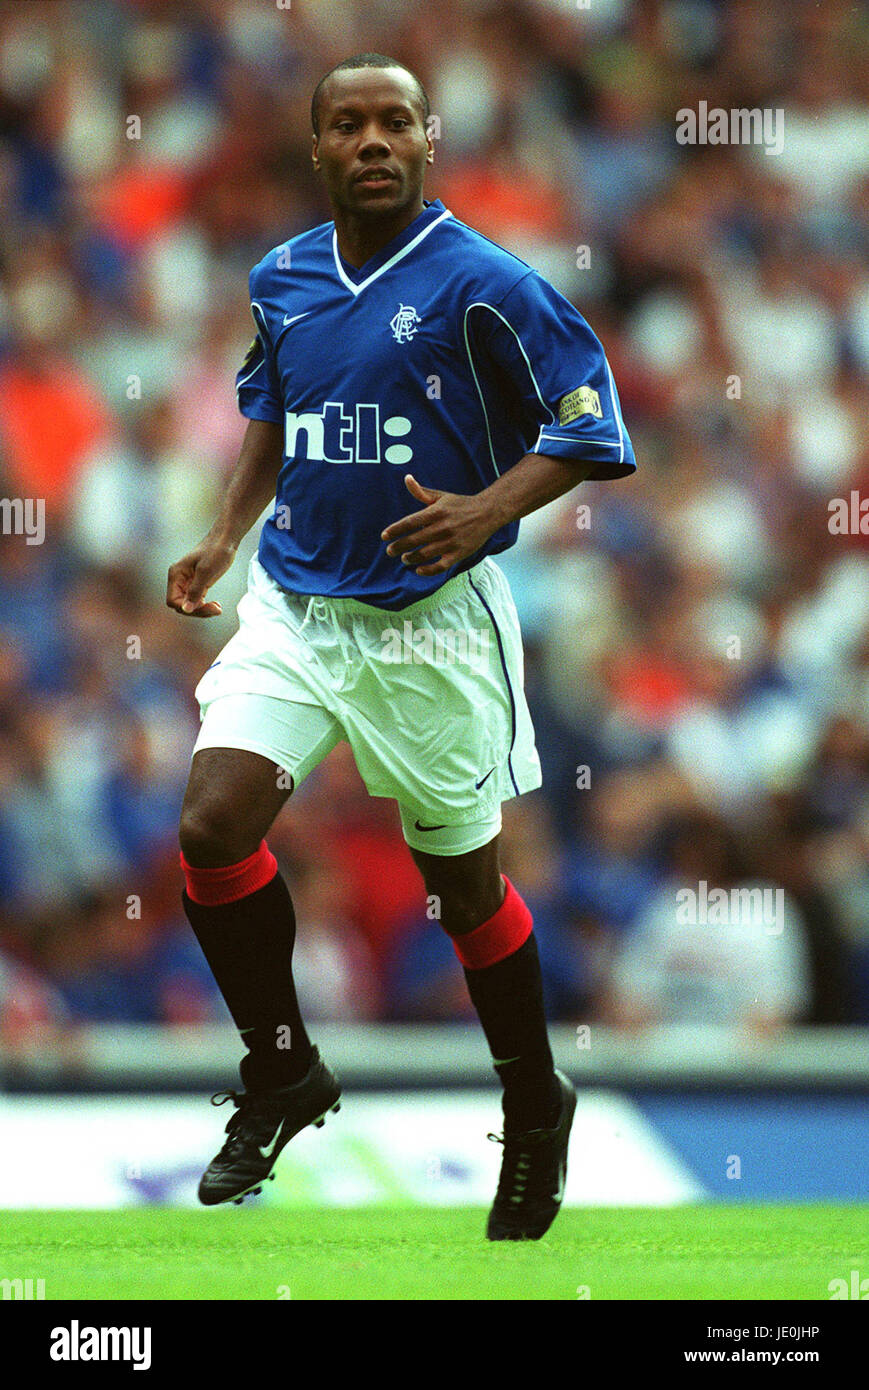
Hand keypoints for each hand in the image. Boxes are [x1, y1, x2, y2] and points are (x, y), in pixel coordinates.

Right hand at [166, 539, 235, 616]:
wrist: (225, 540)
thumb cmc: (215, 551)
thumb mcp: (205, 571)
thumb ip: (195, 591)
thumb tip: (185, 609)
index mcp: (176, 575)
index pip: (173, 600)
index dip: (186, 607)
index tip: (204, 605)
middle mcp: (179, 580)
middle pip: (181, 605)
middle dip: (197, 610)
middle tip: (216, 609)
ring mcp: (188, 582)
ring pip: (190, 605)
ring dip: (203, 610)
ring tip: (218, 608)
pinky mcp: (198, 583)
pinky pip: (197, 601)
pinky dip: (206, 606)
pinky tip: (216, 606)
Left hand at [381, 475, 496, 576]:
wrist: (488, 513)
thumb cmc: (460, 504)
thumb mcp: (441, 496)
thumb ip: (422, 492)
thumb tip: (407, 478)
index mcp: (436, 512)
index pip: (410, 523)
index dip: (395, 530)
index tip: (384, 536)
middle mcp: (442, 527)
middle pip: (414, 540)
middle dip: (398, 547)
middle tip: (390, 551)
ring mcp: (451, 542)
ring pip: (424, 554)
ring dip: (410, 558)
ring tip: (404, 558)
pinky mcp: (459, 554)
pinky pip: (440, 566)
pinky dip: (428, 570)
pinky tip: (419, 569)